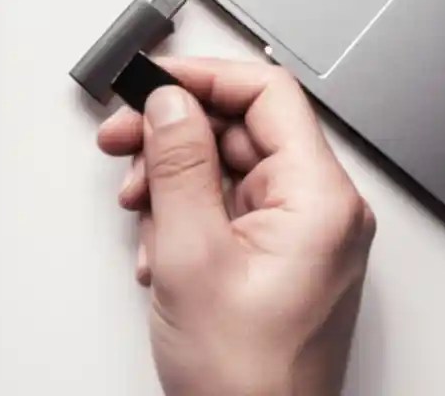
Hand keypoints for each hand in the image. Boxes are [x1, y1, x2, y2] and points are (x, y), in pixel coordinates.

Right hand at [97, 59, 374, 395]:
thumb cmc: (246, 379)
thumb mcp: (191, 255)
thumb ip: (178, 166)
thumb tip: (171, 104)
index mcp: (320, 199)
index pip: (268, 95)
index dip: (204, 79)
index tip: (154, 84)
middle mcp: (320, 211)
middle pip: (242, 131)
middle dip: (175, 137)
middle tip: (124, 143)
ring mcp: (300, 237)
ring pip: (228, 171)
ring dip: (173, 183)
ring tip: (142, 213)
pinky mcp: (278, 260)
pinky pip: (228, 211)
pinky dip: (186, 219)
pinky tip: (161, 250)